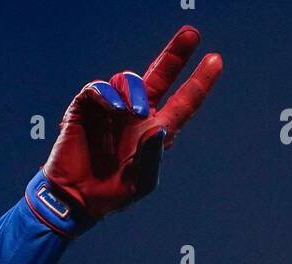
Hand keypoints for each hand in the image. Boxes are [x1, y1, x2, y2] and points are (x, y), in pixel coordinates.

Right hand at [25, 26, 221, 234]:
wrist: (76, 200)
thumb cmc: (113, 195)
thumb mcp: (141, 183)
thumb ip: (153, 158)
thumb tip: (158, 129)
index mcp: (155, 131)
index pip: (183, 101)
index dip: (199, 82)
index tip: (215, 60)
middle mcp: (136, 114)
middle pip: (160, 75)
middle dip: (176, 54)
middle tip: (191, 34)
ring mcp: (111, 109)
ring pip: (128, 81)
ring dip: (134, 91)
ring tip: (135, 112)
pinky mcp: (86, 108)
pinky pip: (98, 89)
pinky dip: (107, 94)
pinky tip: (114, 107)